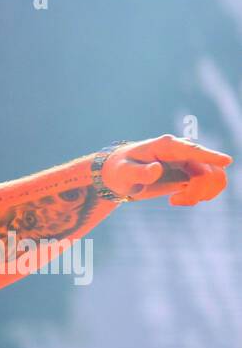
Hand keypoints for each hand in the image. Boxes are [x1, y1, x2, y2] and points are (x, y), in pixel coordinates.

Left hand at [101, 135, 230, 205]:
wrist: (120, 175)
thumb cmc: (119, 171)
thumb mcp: (123, 173)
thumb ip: (138, 172)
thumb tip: (157, 169)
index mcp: (167, 146)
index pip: (192, 150)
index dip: (210, 156)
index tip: (227, 162)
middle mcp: (183, 150)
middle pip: (207, 170)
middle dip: (196, 191)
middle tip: (173, 202)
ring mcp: (190, 160)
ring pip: (214, 177)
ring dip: (202, 194)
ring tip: (177, 201)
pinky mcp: (192, 172)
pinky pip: (211, 183)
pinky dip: (203, 195)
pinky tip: (181, 199)